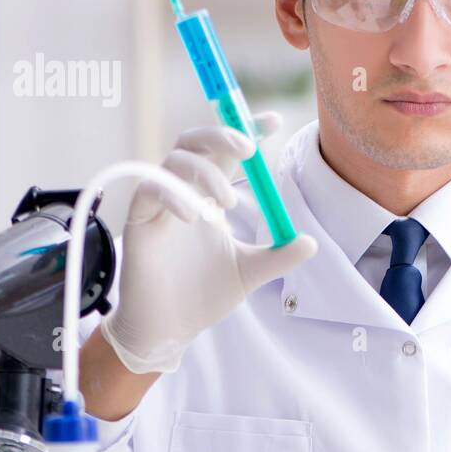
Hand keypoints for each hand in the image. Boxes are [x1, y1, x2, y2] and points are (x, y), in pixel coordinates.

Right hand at [102, 111, 316, 373]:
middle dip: (221, 134)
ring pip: (174, 160)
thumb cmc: (204, 296)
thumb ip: (279, 255)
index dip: (246, 128)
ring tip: (227, 205)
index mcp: (209, 196)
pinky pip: (149, 189)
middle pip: (194, 141)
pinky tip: (195, 215)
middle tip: (249, 149)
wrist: (170, 330)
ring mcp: (159, 205)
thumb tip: (312, 243)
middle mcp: (183, 192)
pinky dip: (173, 194)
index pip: (225, 151)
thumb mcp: (250, 272)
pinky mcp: (138, 222)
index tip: (274, 121)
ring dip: (205, 172)